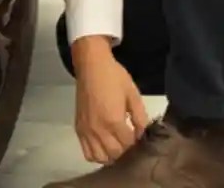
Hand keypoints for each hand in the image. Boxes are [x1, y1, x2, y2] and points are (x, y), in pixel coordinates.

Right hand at [72, 40, 149, 163]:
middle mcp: (98, 130)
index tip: (143, 141)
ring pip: (100, 158)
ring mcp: (86, 131)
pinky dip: (97, 155)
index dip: (138, 145)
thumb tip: (144, 135)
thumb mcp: (133, 95)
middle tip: (132, 143)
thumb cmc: (114, 77)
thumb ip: (140, 118)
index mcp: (113, 121)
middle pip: (115, 155)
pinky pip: (87, 152)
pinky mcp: (79, 129)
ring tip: (119, 146)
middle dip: (126, 152)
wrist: (91, 66)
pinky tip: (105, 146)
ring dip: (111, 156)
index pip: (128, 146)